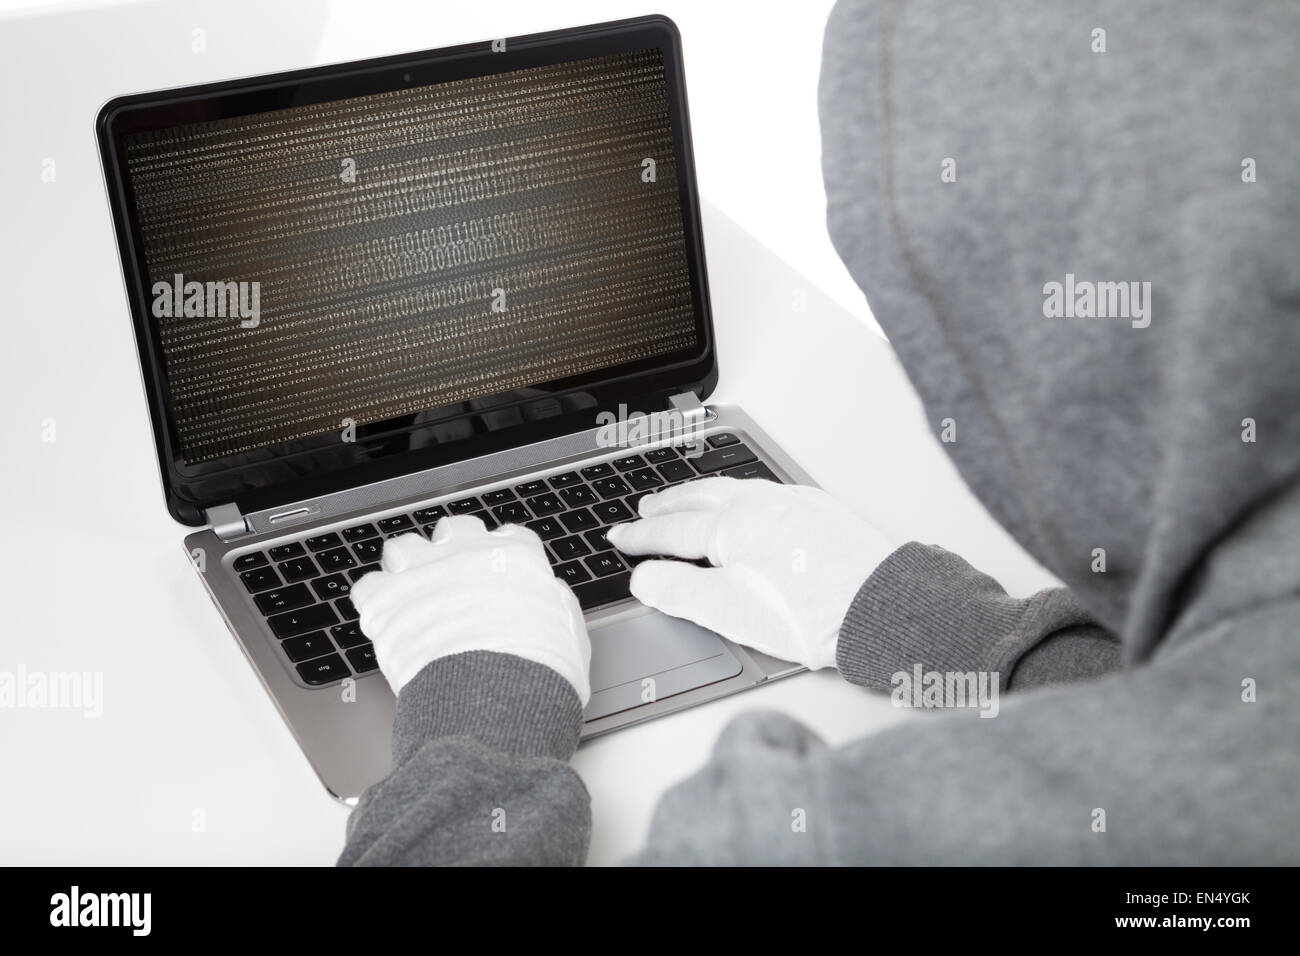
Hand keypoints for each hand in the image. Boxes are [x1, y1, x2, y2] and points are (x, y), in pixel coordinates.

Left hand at [350, 516, 591, 702]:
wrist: (495, 702)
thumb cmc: (537, 674)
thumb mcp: (570, 635)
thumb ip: (556, 606)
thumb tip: (550, 600)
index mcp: (515, 557)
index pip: (510, 536)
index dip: (504, 557)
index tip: (501, 574)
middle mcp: (467, 554)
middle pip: (454, 530)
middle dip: (453, 551)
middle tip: (455, 581)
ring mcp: (422, 573)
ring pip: (404, 548)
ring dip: (408, 568)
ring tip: (412, 594)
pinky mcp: (386, 602)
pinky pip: (368, 587)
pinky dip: (375, 601)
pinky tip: (385, 619)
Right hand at [607, 478, 894, 669]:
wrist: (883, 608)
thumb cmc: (812, 615)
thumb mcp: (729, 613)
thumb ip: (678, 593)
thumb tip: (643, 578)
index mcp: (732, 526)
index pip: (672, 530)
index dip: (640, 537)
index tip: (618, 538)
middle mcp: (761, 504)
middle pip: (700, 497)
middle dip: (668, 504)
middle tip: (646, 510)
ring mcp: (795, 503)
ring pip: (735, 488)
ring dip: (703, 494)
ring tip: (689, 501)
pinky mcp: (822, 512)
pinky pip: (766, 492)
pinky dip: (740, 495)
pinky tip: (747, 506)